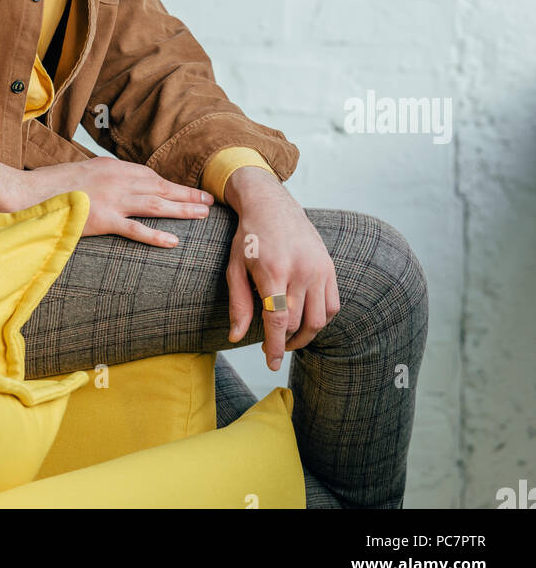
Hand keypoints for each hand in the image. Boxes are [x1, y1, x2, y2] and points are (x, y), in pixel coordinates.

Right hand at [0, 157, 212, 246]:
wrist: (29, 192)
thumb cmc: (52, 186)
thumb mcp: (84, 174)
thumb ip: (105, 179)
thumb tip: (122, 188)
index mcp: (112, 167)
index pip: (150, 175)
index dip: (172, 184)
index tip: (189, 190)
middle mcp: (117, 179)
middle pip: (160, 187)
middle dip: (186, 194)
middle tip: (209, 200)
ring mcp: (111, 199)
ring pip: (155, 204)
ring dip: (182, 209)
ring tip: (203, 214)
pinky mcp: (103, 219)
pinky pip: (135, 228)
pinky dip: (156, 234)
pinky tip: (174, 240)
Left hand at [223, 167, 339, 371]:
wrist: (272, 205)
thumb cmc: (249, 236)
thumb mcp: (235, 267)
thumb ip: (238, 303)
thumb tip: (236, 337)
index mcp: (274, 270)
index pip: (278, 319)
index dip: (274, 346)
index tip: (270, 363)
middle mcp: (300, 270)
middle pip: (296, 322)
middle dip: (283, 341)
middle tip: (271, 345)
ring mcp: (318, 269)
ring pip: (318, 319)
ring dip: (304, 336)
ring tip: (288, 338)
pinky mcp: (329, 267)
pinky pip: (332, 306)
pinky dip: (321, 320)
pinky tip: (306, 320)